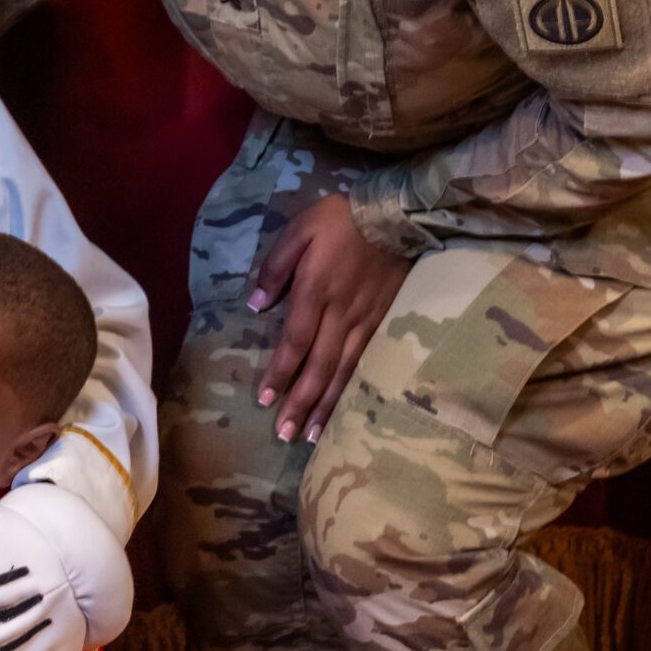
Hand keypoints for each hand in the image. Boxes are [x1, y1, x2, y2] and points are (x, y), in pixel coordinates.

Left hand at [252, 191, 412, 444]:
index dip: (280, 373)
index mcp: (316, 292)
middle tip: (284, 434)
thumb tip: (256, 305)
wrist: (394, 215)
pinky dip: (354, 388)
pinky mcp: (385, 322)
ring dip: (327, 405)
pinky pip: (367, 362)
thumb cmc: (339, 221)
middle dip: (301, 403)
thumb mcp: (297, 231)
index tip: (265, 399)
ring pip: (345, 371)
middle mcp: (341, 314)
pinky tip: (347, 407)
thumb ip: (275, 268)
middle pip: (319, 367)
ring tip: (311, 434)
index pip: (295, 342)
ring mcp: (367, 321)